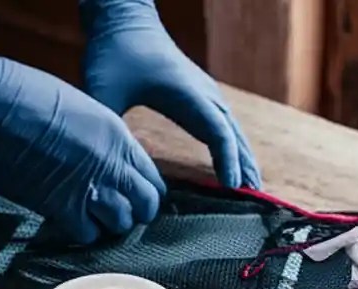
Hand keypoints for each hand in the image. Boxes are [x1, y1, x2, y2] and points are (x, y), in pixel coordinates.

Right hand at [0, 34, 164, 244]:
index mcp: (117, 134)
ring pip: (119, 223)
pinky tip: (66, 219)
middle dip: (134, 212)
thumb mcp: (76, 107)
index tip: (129, 195)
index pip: (152, 178)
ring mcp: (89, 186)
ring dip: (106, 223)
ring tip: (88, 215)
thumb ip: (99, 137)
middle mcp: (110, 163)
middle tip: (114, 213)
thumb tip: (102, 158)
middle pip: (145, 205)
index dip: (143, 191)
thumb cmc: (17, 93)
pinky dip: (79, 231)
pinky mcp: (60, 205)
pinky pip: (86, 233)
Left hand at [79, 0, 261, 188]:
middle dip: (245, 166)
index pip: (217, 132)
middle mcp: (203, 95)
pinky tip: (235, 168)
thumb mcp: (102, 87)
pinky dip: (233, 149)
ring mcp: (205, 95)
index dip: (227, 160)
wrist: (125, 21)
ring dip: (244, 159)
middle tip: (255, 198)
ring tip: (253, 189)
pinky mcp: (200, 98)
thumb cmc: (114, 52)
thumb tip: (106, 160)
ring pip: (233, 132)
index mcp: (186, 94)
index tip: (232, 187)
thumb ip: (105, 122)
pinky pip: (224, 127)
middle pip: (234, 135)